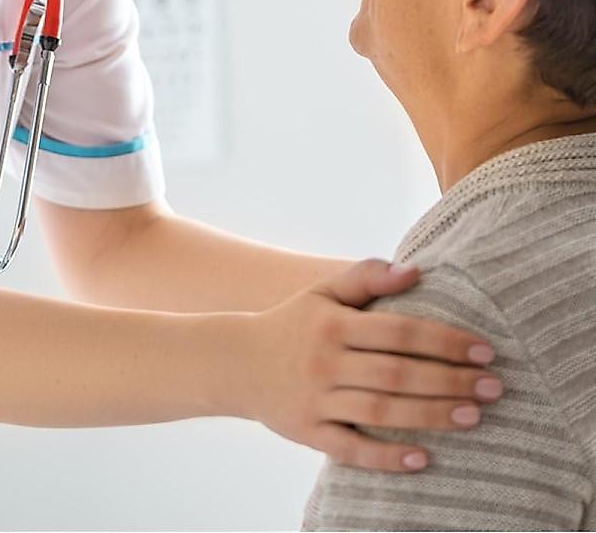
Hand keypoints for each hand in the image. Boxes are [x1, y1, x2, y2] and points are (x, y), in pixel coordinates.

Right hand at [233, 258, 500, 471]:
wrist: (234, 361)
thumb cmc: (291, 324)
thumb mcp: (320, 292)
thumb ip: (365, 276)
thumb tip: (415, 270)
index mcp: (332, 323)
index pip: (398, 331)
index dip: (444, 340)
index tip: (484, 349)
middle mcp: (325, 361)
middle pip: (396, 373)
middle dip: (449, 380)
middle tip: (493, 387)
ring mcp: (316, 399)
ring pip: (381, 411)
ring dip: (431, 415)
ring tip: (473, 417)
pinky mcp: (308, 432)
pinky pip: (351, 449)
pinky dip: (386, 457)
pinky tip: (422, 459)